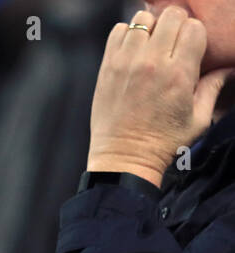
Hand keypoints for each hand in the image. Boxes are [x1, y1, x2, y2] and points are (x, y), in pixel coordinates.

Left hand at [87, 6, 233, 186]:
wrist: (124, 158)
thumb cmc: (163, 142)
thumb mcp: (199, 118)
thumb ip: (213, 87)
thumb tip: (228, 68)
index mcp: (179, 74)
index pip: (194, 28)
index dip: (195, 35)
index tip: (191, 49)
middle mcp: (152, 64)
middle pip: (171, 16)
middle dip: (176, 25)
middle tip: (173, 43)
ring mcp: (127, 64)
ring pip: (143, 19)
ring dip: (151, 27)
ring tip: (152, 44)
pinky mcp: (107, 68)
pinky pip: (118, 31)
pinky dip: (127, 33)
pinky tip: (133, 49)